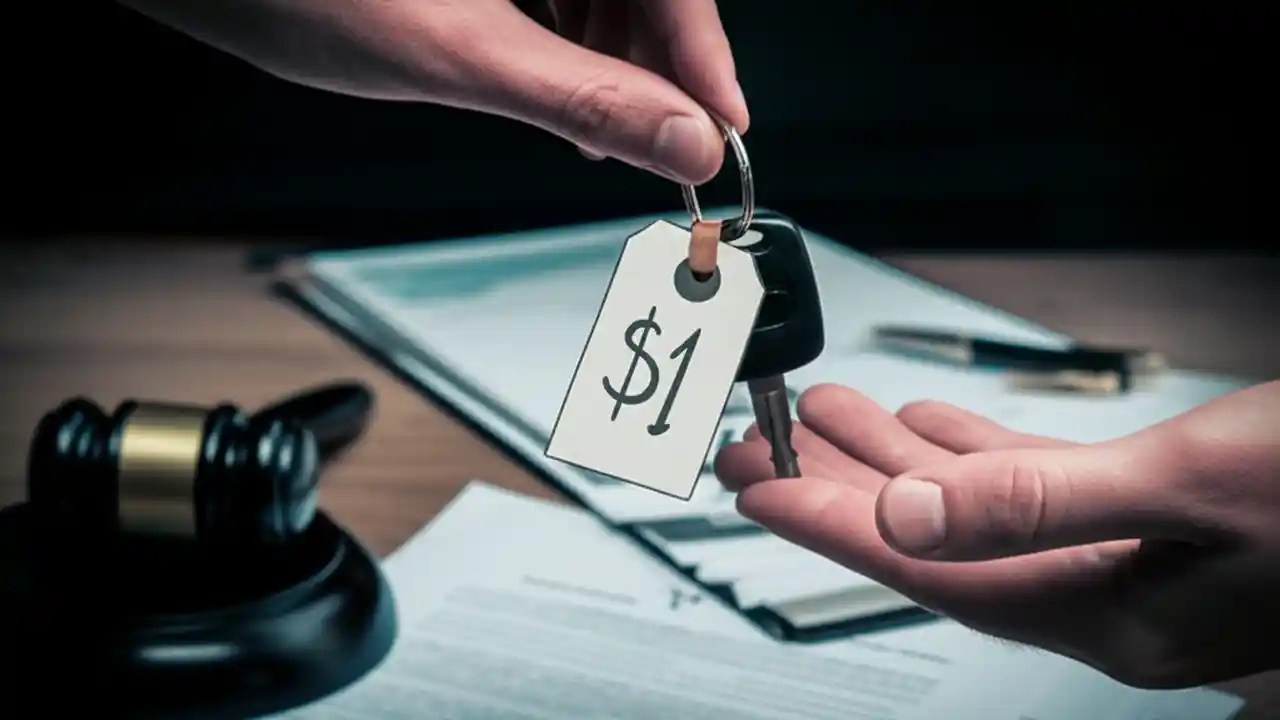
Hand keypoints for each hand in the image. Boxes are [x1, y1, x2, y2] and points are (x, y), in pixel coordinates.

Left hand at [115, 0, 747, 183]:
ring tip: (599, 122)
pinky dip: (570, 26)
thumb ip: (585, 98)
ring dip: (615, 51)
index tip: (721, 129)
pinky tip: (555, 71)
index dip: (706, 61)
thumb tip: (681, 140)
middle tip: (661, 141)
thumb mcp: (462, 56)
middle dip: (659, 64)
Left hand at [715, 380, 1279, 687]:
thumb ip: (1043, 504)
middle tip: (760, 447)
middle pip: (932, 542)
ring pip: (974, 508)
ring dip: (897, 461)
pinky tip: (934, 430)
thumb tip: (916, 514)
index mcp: (1105, 612)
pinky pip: (1028, 489)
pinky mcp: (1149, 517)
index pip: (925, 569)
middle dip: (839, 490)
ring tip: (822, 418)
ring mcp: (1126, 560)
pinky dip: (974, 454)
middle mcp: (1104, 596)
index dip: (828, 523)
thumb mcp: (1194, 487)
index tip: (756, 489)